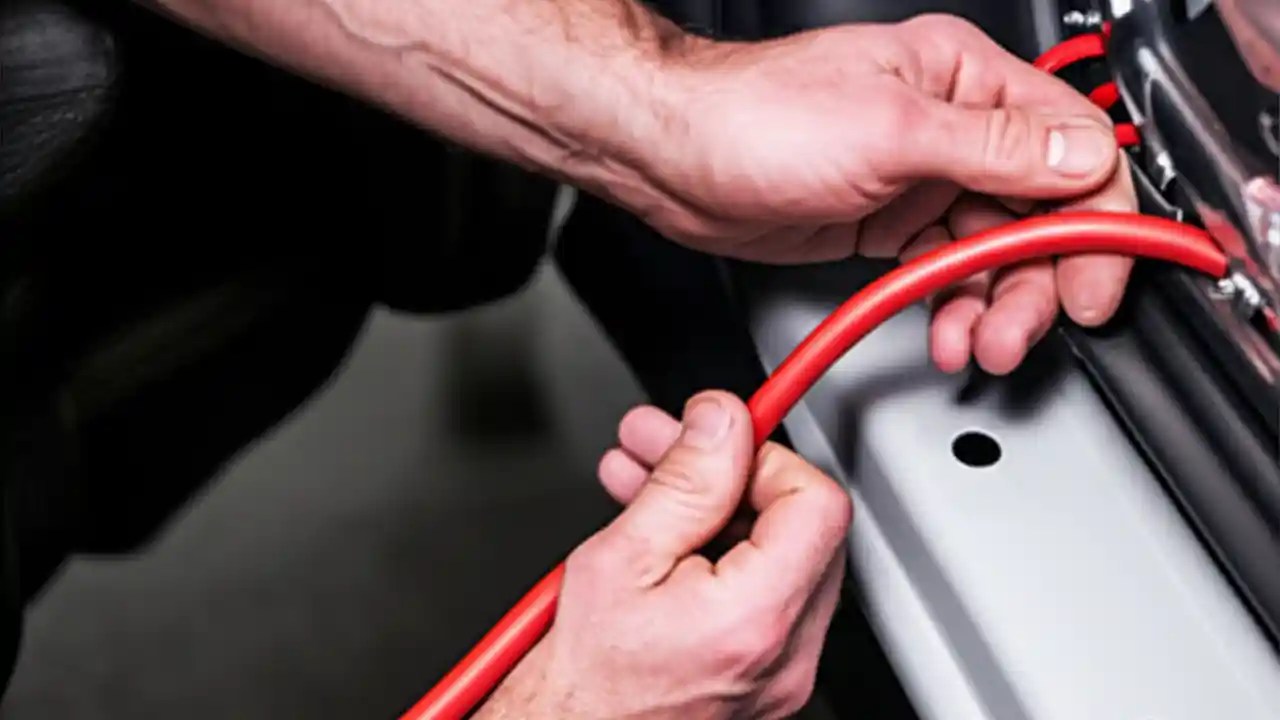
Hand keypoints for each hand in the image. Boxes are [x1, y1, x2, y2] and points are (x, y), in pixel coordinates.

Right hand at [475, 392, 851, 719]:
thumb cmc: (577, 689)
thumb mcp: (619, 560)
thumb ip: (683, 482)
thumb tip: (720, 422)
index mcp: (755, 620)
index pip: (814, 502)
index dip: (762, 454)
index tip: (711, 438)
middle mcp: (784, 653)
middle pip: (799, 525)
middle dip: (726, 472)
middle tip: (662, 445)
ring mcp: (779, 671)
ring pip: (776, 555)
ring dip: (712, 505)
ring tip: (641, 480)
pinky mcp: (762, 678)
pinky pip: (760, 594)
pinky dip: (715, 552)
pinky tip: (656, 529)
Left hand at [616, 14, 1136, 374]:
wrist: (673, 158)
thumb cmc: (753, 117)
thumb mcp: (889, 130)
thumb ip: (992, 150)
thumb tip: (1082, 156)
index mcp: (964, 81)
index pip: (1073, 148)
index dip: (1097, 219)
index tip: (1096, 279)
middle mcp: (952, 129)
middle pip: (1040, 212)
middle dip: (1039, 278)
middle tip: (1023, 330)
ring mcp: (921, 178)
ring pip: (993, 251)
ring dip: (995, 305)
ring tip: (979, 344)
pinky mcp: (888, 222)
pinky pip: (945, 271)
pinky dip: (953, 307)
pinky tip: (947, 331)